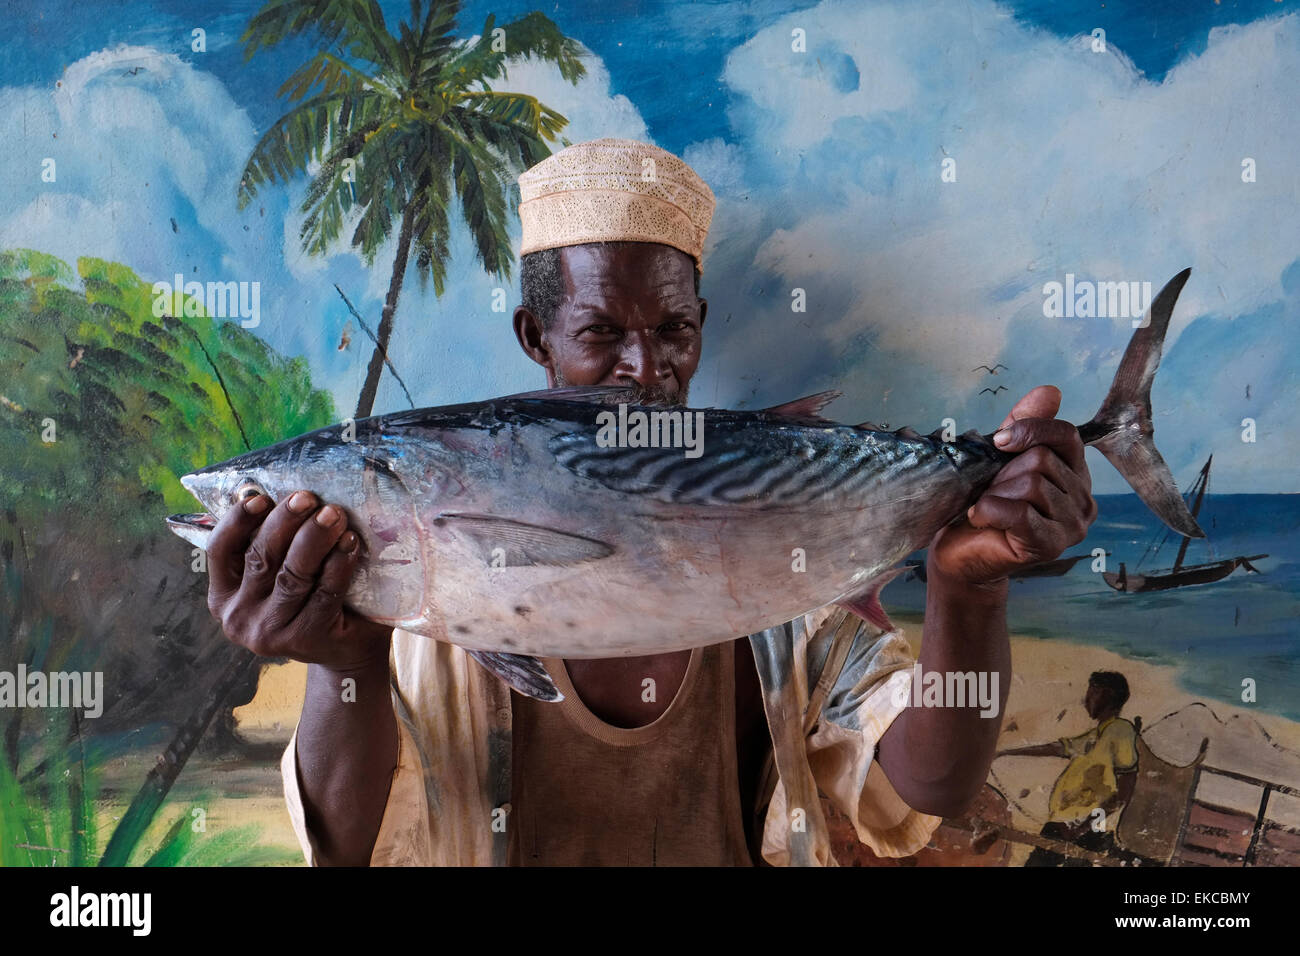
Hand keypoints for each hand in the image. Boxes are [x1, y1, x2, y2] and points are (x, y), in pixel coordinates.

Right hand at [205, 490, 391, 671]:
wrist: (348, 650)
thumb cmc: (312, 599)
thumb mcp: (280, 573)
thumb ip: (273, 543)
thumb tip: (274, 491)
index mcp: (224, 595)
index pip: (220, 550)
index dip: (238, 520)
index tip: (261, 496)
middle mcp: (239, 617)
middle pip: (261, 557)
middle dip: (286, 521)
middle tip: (309, 497)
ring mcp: (270, 633)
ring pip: (292, 575)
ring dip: (315, 538)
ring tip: (335, 514)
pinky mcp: (305, 640)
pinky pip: (324, 593)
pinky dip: (338, 565)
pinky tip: (351, 544)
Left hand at [928, 386, 1096, 585]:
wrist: (959, 551)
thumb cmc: (981, 503)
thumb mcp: (1000, 457)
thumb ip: (1024, 425)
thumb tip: (1051, 391)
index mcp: (1075, 473)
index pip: (1066, 435)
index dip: (1030, 430)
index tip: (999, 441)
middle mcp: (1083, 499)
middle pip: (1043, 460)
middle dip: (1004, 472)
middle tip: (990, 491)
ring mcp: (1071, 526)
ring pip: (1031, 485)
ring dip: (995, 493)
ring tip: (986, 507)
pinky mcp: (1050, 546)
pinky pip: (1019, 512)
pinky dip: (990, 510)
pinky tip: (980, 518)